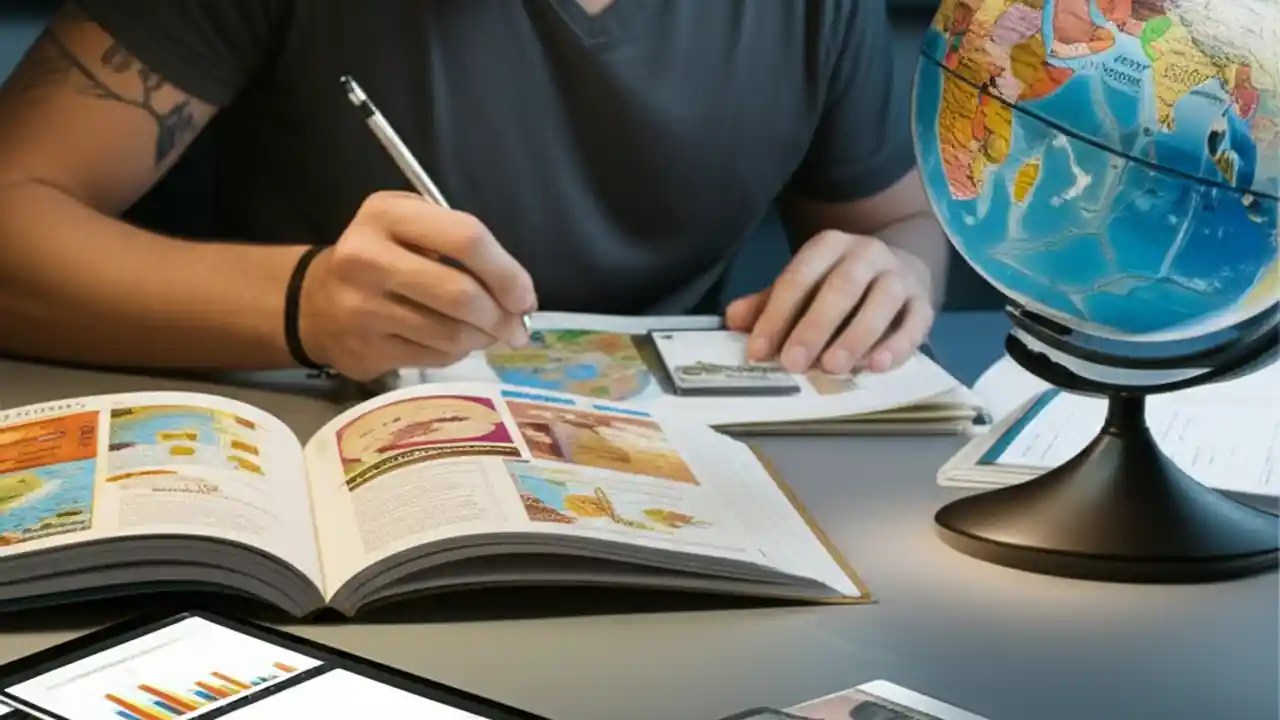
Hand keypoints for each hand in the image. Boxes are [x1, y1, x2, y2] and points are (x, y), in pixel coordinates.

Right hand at [297, 191, 535, 381]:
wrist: (315, 301)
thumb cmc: (382, 255)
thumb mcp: (411, 225)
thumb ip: (461, 245)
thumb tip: (517, 295)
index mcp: (385, 215)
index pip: (466, 238)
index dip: (506, 271)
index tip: (525, 295)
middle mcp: (366, 258)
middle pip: (460, 293)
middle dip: (500, 314)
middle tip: (516, 325)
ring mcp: (361, 308)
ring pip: (451, 332)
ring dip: (483, 337)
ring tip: (490, 333)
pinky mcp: (365, 349)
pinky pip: (434, 356)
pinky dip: (457, 352)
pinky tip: (456, 343)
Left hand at [725, 230, 933, 374]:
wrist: (900, 265)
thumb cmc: (838, 283)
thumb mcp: (802, 286)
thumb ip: (769, 303)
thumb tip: (732, 320)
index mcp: (828, 246)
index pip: (799, 277)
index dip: (776, 315)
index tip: (758, 351)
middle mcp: (866, 254)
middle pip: (842, 287)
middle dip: (815, 326)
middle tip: (794, 362)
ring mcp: (899, 276)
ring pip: (881, 302)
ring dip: (856, 336)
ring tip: (834, 367)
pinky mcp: (924, 302)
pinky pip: (916, 322)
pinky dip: (898, 345)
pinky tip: (878, 365)